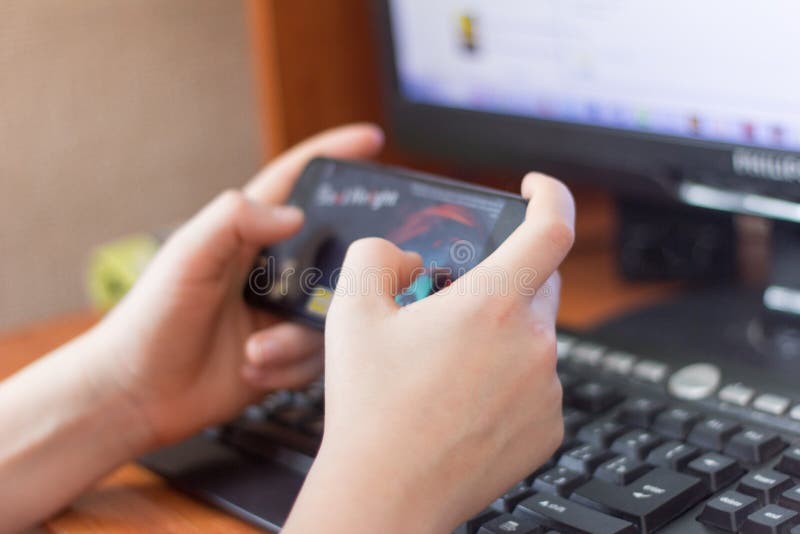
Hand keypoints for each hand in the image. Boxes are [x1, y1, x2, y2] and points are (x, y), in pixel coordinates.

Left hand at [86, 123, 384, 449]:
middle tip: (343, 293)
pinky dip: (291, 366)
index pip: (296, 180)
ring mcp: (281, 310)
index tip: (373, 139)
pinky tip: (256, 371)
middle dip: (343, 275)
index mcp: (246, 233)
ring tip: (256, 351)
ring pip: (333, 313)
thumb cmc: (151, 319)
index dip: (334, 154)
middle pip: (334, 252)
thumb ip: (233, 221)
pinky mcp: (286, 351)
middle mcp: (271, 269)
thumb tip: (293, 214)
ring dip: (297, 340)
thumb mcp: (187, 258)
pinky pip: (319, 354)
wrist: (138, 394)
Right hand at [284, 173, 574, 532]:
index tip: (536, 190)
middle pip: (536, 284)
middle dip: (501, 282)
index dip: (550, 196)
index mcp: (492, 305)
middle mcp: (532, 344)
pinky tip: (464, 402)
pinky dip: (509, 379)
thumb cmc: (371, 407)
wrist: (387, 492)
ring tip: (445, 370)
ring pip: (532, 337)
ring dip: (500, 337)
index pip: (550, 228)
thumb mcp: (352, 310)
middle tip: (451, 310)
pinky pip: (536, 383)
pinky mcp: (549, 427)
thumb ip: (377, 255)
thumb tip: (407, 260)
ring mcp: (546, 389)